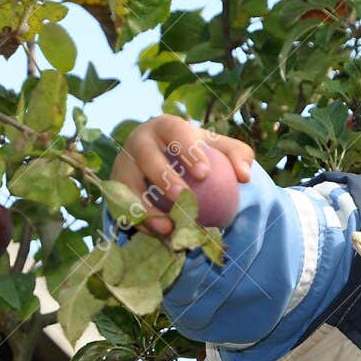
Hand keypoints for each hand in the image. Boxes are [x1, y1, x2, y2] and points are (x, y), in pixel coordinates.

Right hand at [110, 114, 253, 236]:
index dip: (188, 151)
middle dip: (163, 177)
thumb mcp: (217, 148)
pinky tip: (160, 234)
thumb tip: (244, 176)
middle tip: (183, 198)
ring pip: (128, 184)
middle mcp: (140, 141)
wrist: (162, 159)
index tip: (204, 173)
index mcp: (166, 126)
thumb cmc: (194, 153)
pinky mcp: (116, 187)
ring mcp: (124, 164)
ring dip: (145, 206)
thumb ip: (237, 156)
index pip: (175, 132)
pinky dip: (140, 221)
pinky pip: (123, 206)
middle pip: (147, 157)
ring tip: (168, 226)